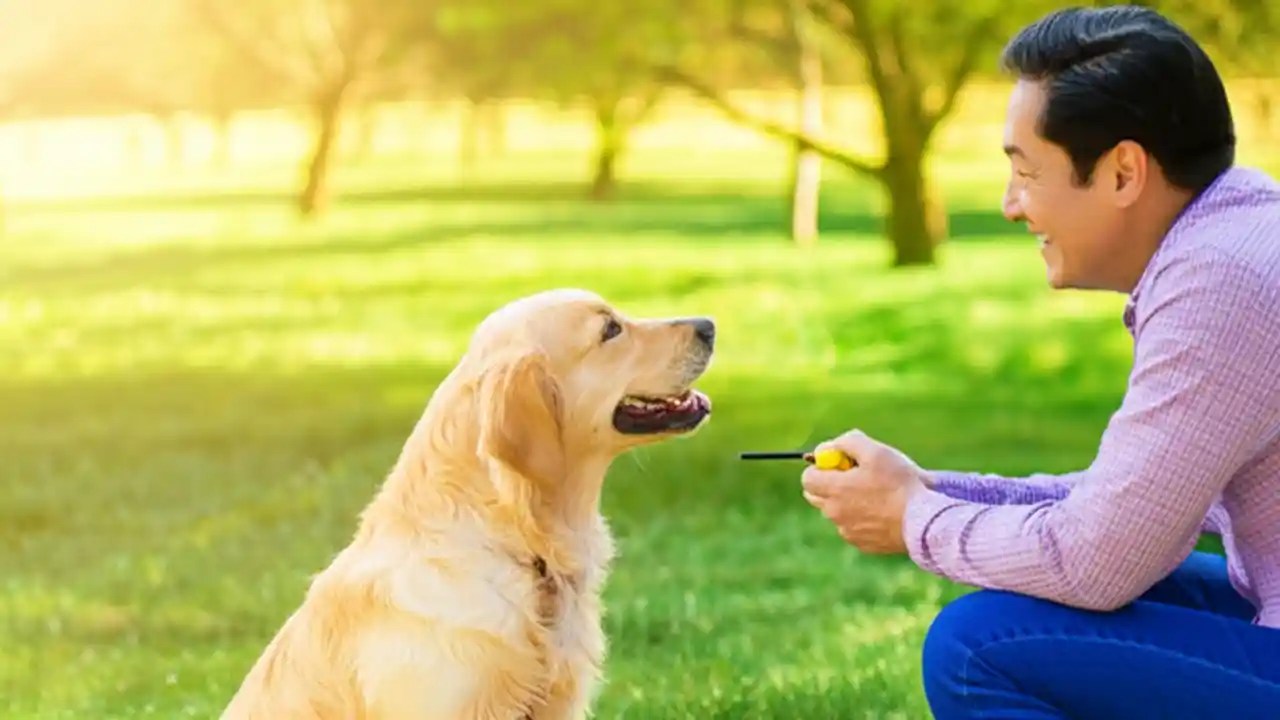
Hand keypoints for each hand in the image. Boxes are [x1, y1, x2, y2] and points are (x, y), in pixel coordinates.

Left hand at [800, 429, 929, 553]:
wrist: (923, 521)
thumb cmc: (899, 484)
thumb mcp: (875, 451)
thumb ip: (847, 442)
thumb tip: (829, 446)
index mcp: (833, 489)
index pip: (808, 477)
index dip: (822, 466)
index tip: (841, 463)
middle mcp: (834, 513)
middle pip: (817, 496)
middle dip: (829, 484)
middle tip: (853, 477)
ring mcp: (847, 531)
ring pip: (837, 512)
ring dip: (847, 502)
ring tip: (877, 494)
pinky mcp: (862, 544)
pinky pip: (853, 528)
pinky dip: (862, 519)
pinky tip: (884, 512)